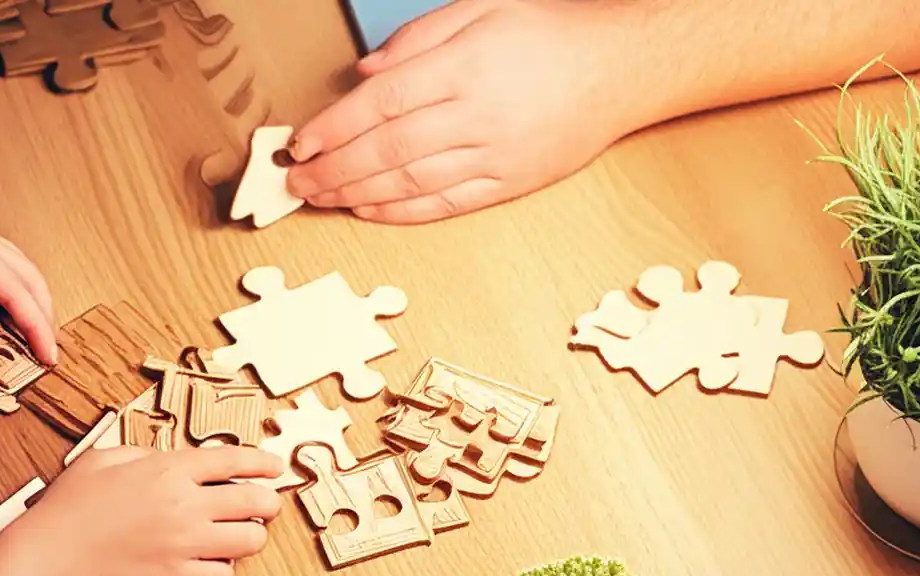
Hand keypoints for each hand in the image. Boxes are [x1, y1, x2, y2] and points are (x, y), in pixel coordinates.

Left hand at [0, 181, 56, 368]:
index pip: (19, 293)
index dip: (37, 328)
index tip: (48, 357)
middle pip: (28, 275)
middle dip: (42, 313)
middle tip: (47, 347)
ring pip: (15, 264)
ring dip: (29, 296)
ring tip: (34, 328)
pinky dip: (10, 283)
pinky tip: (4, 300)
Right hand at [20, 445, 283, 575]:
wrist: (56, 555)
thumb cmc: (72, 507)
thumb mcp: (105, 457)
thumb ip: (143, 454)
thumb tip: (164, 457)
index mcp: (170, 470)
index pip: (236, 460)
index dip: (263, 463)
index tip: (275, 467)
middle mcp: (187, 505)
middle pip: (255, 501)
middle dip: (269, 502)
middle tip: (267, 504)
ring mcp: (186, 543)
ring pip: (250, 540)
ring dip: (251, 536)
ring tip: (242, 534)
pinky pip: (224, 575)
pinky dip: (224, 569)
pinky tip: (213, 562)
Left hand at [285, 0, 643, 223]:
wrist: (622, 69)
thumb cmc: (551, 33)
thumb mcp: (483, 9)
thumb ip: (418, 39)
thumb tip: (364, 74)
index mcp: (467, 66)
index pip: (383, 103)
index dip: (334, 127)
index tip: (301, 143)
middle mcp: (479, 114)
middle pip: (389, 149)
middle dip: (335, 169)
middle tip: (297, 183)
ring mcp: (496, 155)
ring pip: (412, 182)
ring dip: (358, 194)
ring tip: (321, 199)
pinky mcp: (511, 183)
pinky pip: (447, 204)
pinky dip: (402, 211)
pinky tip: (369, 210)